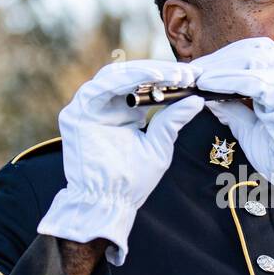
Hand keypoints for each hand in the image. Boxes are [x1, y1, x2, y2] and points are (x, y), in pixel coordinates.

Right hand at [39, 59, 204, 265]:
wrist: (110, 203)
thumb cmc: (134, 180)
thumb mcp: (159, 145)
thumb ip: (172, 121)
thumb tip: (196, 100)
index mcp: (123, 113)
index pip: (142, 85)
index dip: (167, 78)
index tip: (194, 76)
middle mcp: (104, 107)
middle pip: (129, 75)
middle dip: (160, 71)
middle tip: (186, 73)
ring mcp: (88, 109)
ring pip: (115, 75)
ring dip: (145, 71)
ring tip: (172, 76)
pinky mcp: (76, 114)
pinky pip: (100, 87)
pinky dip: (125, 79)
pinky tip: (151, 79)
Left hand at [195, 38, 273, 239]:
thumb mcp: (250, 130)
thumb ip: (233, 110)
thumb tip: (209, 96)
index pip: (255, 53)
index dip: (225, 56)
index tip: (198, 68)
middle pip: (253, 50)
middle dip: (219, 57)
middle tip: (191, 70)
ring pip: (253, 60)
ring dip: (220, 66)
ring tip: (197, 77)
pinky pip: (253, 82)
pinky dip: (227, 80)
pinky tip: (207, 86)